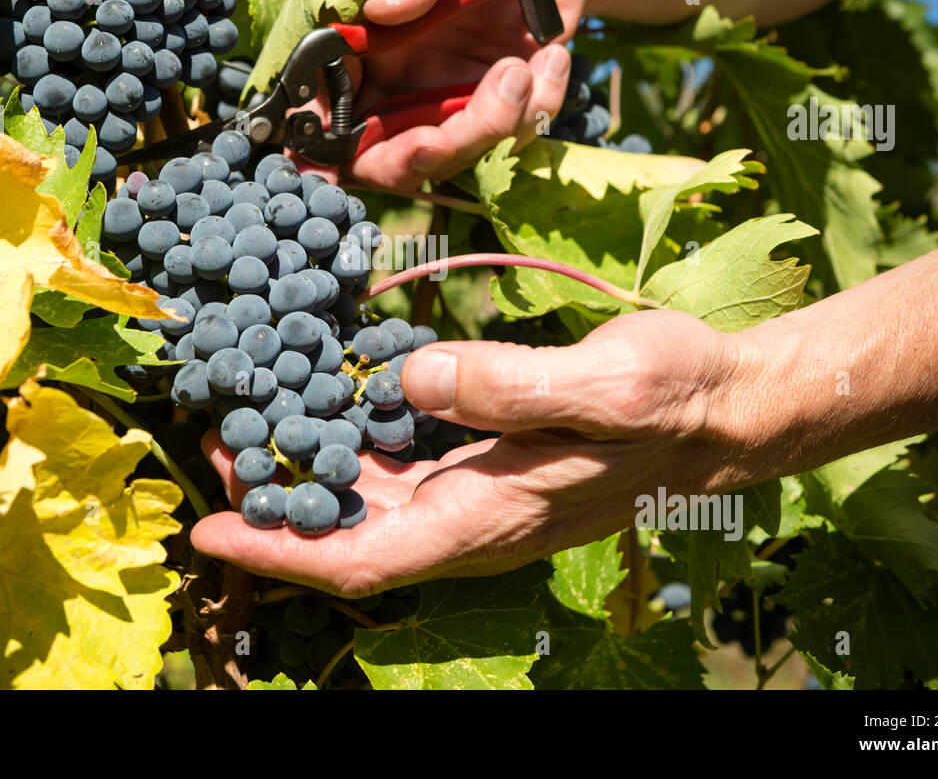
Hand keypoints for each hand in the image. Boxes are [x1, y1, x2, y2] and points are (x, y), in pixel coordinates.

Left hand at [189, 309, 765, 597]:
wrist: (728, 407)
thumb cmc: (676, 400)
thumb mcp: (608, 386)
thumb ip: (512, 387)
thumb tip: (412, 377)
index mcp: (491, 517)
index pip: (363, 560)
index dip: (281, 552)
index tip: (209, 530)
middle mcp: (475, 517)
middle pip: (350, 536)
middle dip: (276, 507)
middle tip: (216, 451)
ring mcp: (482, 493)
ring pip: (372, 503)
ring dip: (309, 473)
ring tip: (251, 423)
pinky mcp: (491, 459)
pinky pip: (406, 466)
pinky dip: (357, 440)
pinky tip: (333, 397)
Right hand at [301, 0, 594, 192]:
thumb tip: (385, 8)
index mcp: (357, 32)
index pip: (318, 104)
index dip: (321, 145)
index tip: (347, 160)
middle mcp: (390, 74)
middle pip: (380, 154)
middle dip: (420, 154)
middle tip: (456, 133)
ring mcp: (441, 95)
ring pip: (448, 154)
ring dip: (488, 128)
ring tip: (523, 68)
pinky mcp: (494, 103)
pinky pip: (508, 135)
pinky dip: (535, 108)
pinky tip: (552, 59)